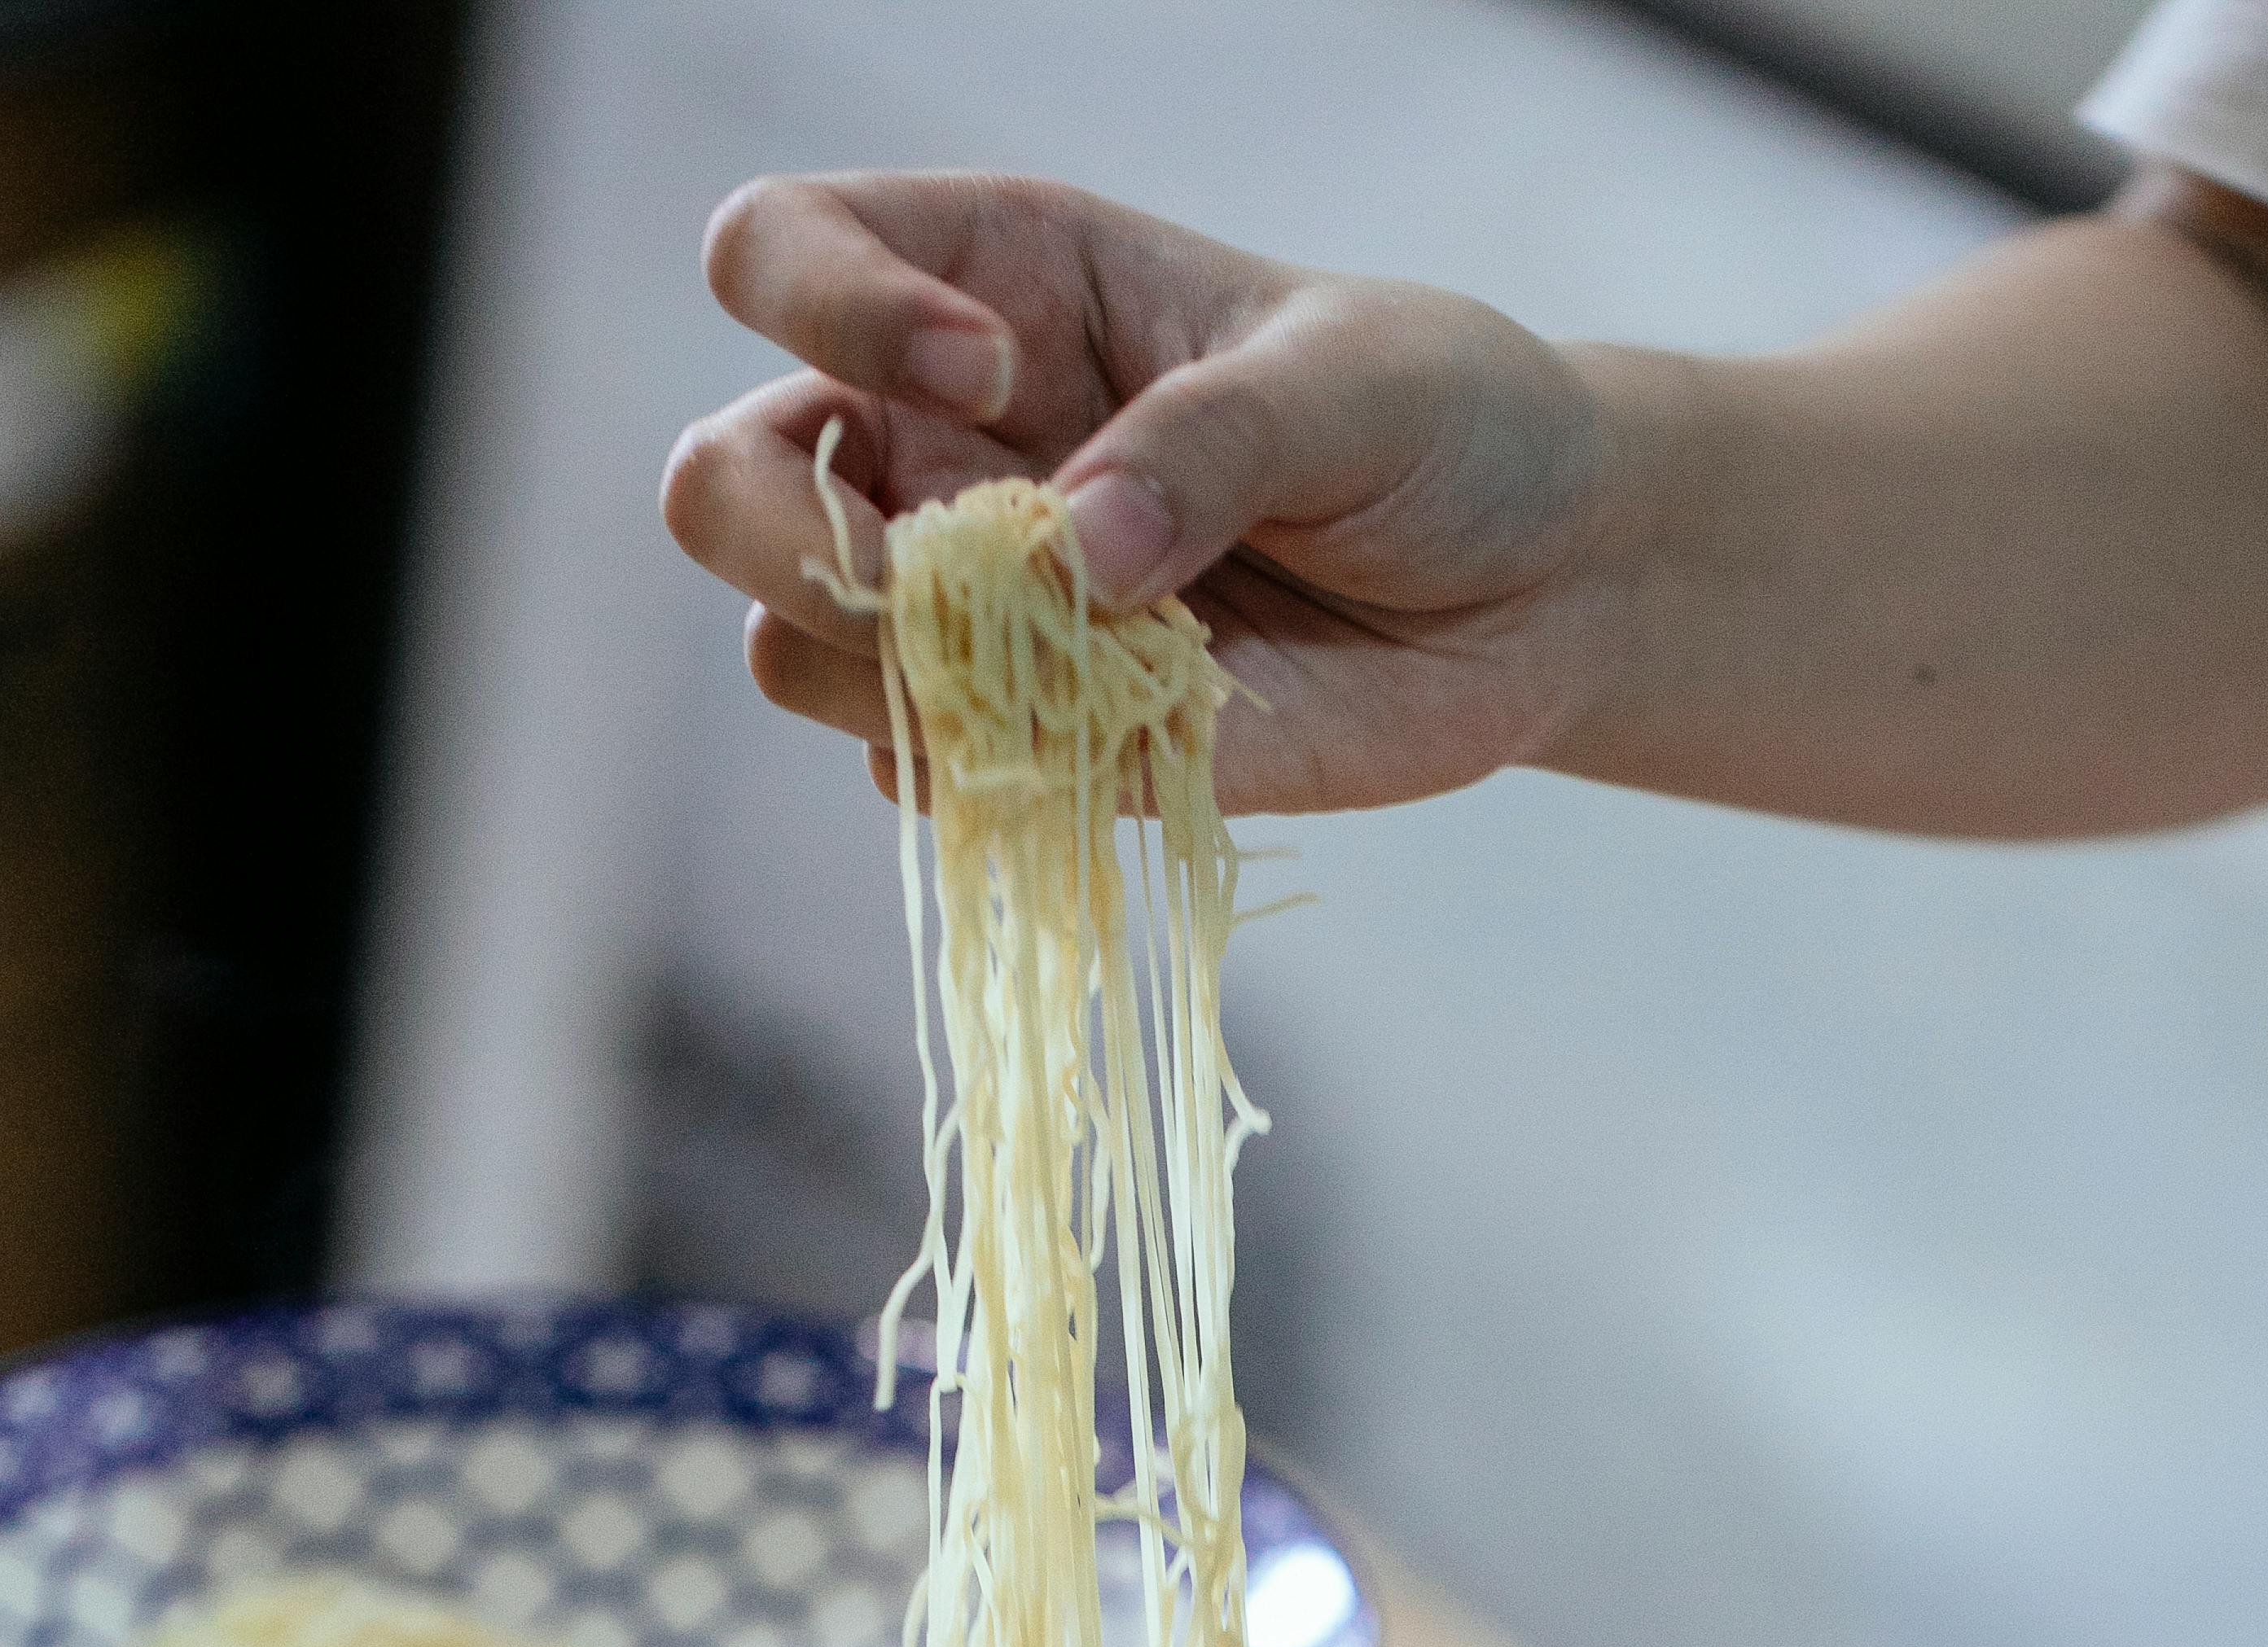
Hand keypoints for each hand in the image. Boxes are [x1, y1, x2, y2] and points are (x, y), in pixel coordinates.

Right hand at [662, 171, 1635, 814]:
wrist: (1542, 588)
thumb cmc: (1442, 426)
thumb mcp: (1353, 381)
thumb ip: (1212, 445)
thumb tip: (1076, 558)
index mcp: (991, 283)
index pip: (780, 249)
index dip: (831, 305)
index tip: (990, 372)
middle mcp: (939, 445)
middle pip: (726, 480)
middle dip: (784, 531)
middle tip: (936, 571)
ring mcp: (970, 607)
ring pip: (793, 649)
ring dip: (890, 672)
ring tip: (1064, 665)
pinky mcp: (1031, 741)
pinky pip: (924, 776)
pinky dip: (990, 774)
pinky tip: (1120, 738)